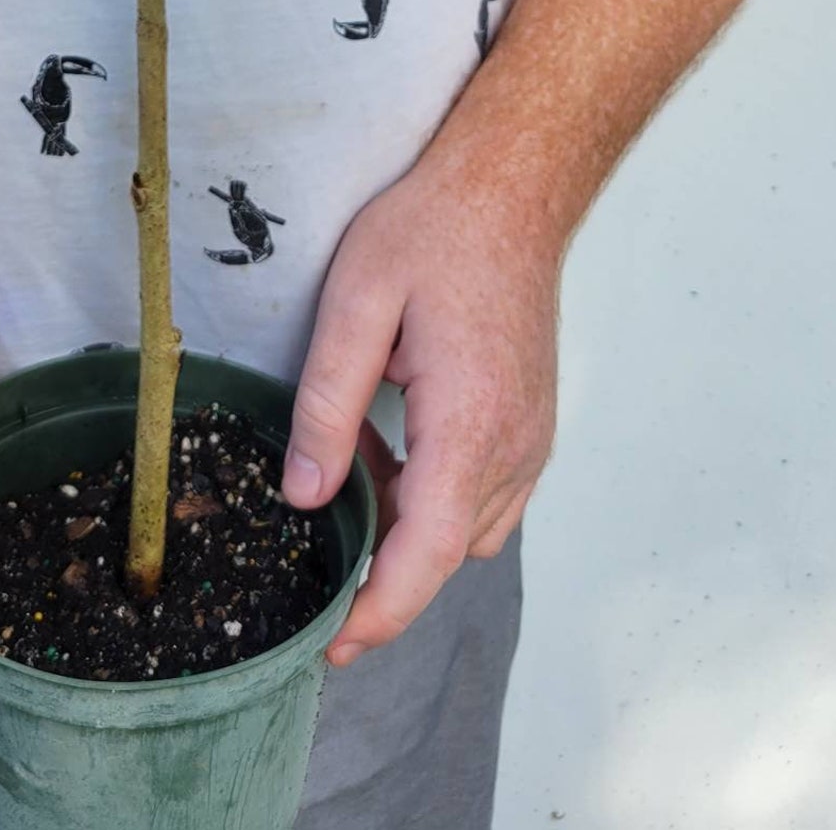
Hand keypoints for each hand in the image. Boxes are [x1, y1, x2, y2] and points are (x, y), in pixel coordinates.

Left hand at [281, 166, 560, 667]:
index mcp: (468, 425)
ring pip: (467, 528)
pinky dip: (434, 495)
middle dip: (385, 576)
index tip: (333, 647)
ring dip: (409, 528)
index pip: (425, 554)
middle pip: (447, 553)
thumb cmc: (432, 232)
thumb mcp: (355, 305)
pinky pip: (483, 491)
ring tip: (349, 477)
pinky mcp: (529, 421)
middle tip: (317, 572)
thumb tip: (305, 497)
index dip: (379, 612)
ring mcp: (530, 436)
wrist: (511, 188)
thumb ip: (327, 406)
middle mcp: (512, 445)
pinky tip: (389, 448)